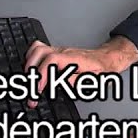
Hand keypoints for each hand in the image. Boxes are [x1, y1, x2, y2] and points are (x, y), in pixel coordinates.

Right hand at [22, 36, 137, 106]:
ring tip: (31, 80)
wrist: (108, 58)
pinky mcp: (57, 52)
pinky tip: (33, 70)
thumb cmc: (103, 70)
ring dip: (30, 64)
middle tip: (33, 88)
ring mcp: (59, 50)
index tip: (38, 89)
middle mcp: (64, 52)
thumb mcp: (95, 80)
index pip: (51, 60)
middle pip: (40, 52)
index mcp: (74, 59)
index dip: (42, 74)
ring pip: (37, 48)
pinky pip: (39, 49)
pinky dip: (31, 58)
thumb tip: (61, 82)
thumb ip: (78, 81)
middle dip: (32, 70)